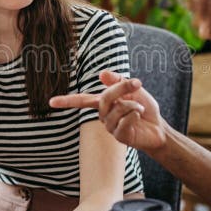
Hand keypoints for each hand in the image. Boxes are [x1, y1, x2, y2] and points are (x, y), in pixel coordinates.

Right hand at [49, 70, 167, 151]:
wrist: (159, 128)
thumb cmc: (144, 108)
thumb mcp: (134, 89)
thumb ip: (118, 81)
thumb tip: (101, 73)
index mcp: (103, 103)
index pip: (82, 101)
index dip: (66, 101)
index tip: (51, 102)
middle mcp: (104, 116)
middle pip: (104, 98)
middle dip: (121, 89)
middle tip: (136, 84)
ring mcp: (110, 128)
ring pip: (116, 110)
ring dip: (132, 105)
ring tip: (140, 108)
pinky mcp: (120, 137)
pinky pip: (124, 121)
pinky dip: (134, 115)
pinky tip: (139, 117)